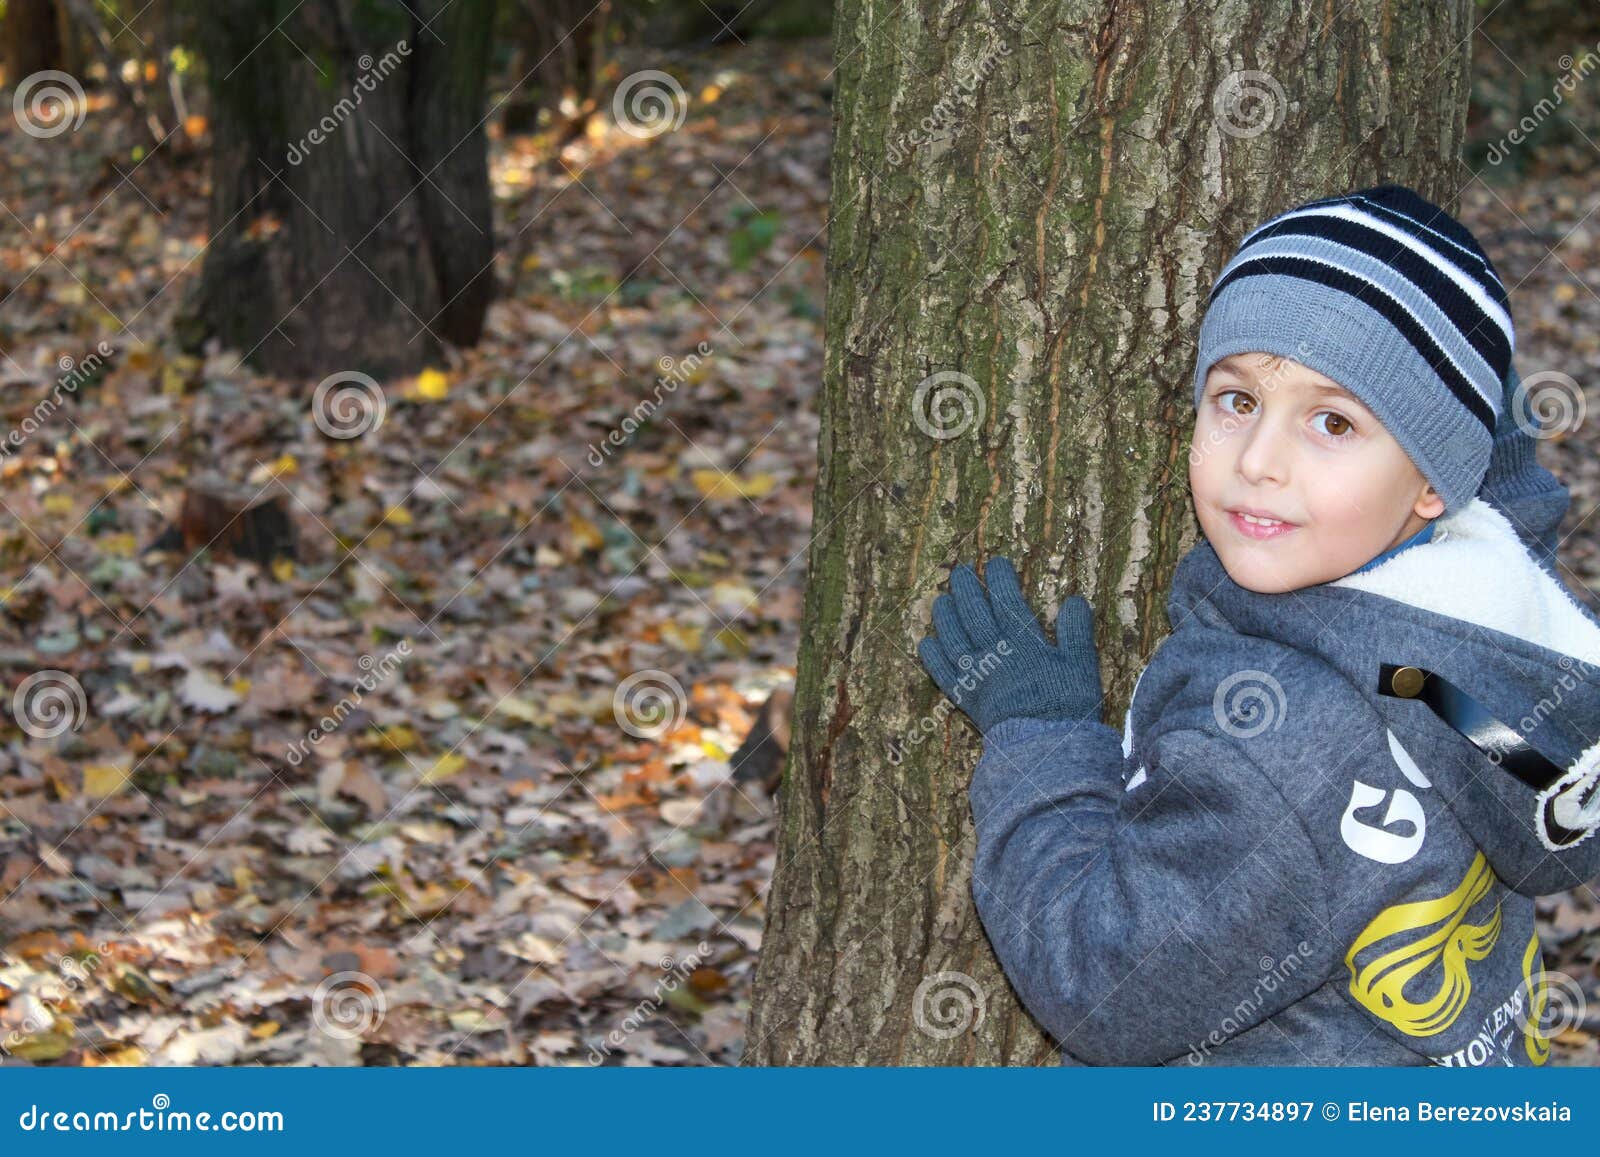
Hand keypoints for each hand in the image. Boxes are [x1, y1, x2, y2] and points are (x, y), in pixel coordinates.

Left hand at [917, 555, 1103, 733]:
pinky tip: (927, 642)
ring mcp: (978, 676)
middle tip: (959, 572)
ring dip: (945, 617)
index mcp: (1024, 643)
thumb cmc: (1068, 706)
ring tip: (940, 599)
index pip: (1007, 601)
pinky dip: (933, 657)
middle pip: (974, 614)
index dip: (1000, 579)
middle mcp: (996, 654)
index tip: (997, 563)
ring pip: (953, 638)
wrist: (1045, 748)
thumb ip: (1076, 631)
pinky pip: (943, 674)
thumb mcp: (1082, 666)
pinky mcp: (967, 699)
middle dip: (966, 589)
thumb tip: (1075, 600)